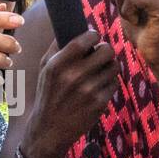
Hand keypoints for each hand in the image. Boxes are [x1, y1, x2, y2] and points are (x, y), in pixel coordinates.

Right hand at [21, 29, 119, 157]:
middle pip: (107, 50)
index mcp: (58, 65)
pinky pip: (114, 83)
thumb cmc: (48, 95)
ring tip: (100, 70)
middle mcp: (74, 76)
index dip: (94, 35)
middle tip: (100, 55)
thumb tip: (70, 27)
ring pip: (114, 66)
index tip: (93, 38)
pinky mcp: (99, 103)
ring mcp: (89, 90)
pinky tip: (99, 86)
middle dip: (105, 50)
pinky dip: (109, 82)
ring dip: (109, 66)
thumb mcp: (44, 70)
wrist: (50, 130)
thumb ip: (57, 48)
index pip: (85, 39)